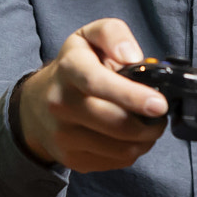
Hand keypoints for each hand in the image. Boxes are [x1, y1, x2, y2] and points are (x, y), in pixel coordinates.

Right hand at [16, 18, 168, 171]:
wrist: (36, 105)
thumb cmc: (73, 68)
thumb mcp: (88, 36)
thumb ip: (113, 34)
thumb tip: (133, 57)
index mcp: (69, 69)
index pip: (98, 83)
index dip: (132, 96)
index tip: (159, 104)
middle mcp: (61, 103)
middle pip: (115, 123)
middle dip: (149, 124)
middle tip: (161, 114)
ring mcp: (64, 136)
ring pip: (120, 148)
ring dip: (145, 139)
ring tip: (148, 125)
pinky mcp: (71, 158)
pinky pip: (116, 162)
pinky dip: (132, 151)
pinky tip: (131, 137)